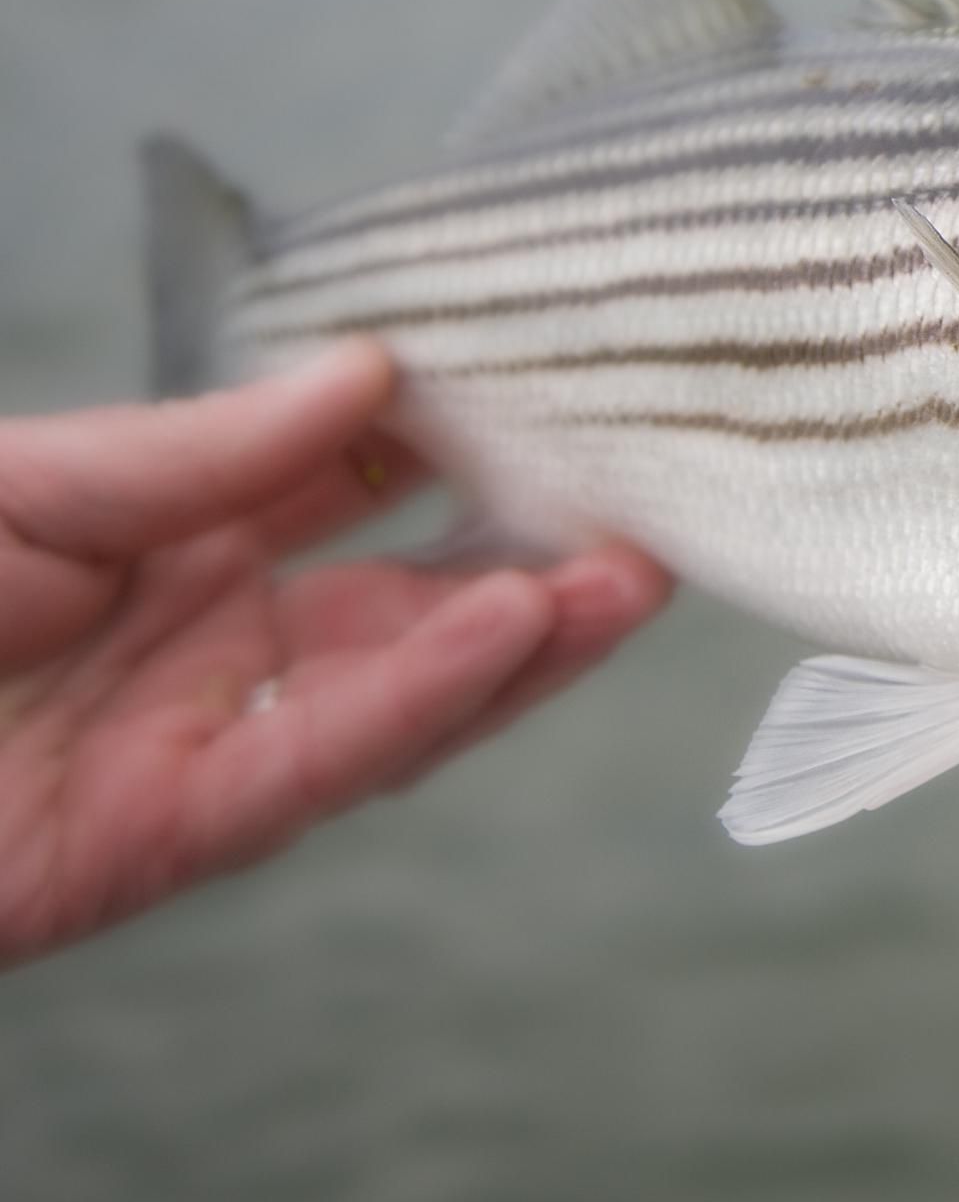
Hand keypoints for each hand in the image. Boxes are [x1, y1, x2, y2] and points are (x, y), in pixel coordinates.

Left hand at [0, 343, 670, 965]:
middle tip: (653, 499)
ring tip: (636, 572)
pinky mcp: (179, 832)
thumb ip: (204, 447)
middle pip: (411, 601)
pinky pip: (325, 761)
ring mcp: (210, 738)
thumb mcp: (25, 480)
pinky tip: (520, 629)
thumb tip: (371, 370)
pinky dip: (428, 699)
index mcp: (179, 538)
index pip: (355, 486)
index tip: (560, 388)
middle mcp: (220, 638)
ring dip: (525, 639)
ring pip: (403, 690)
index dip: (460, 443)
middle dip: (535, 556)